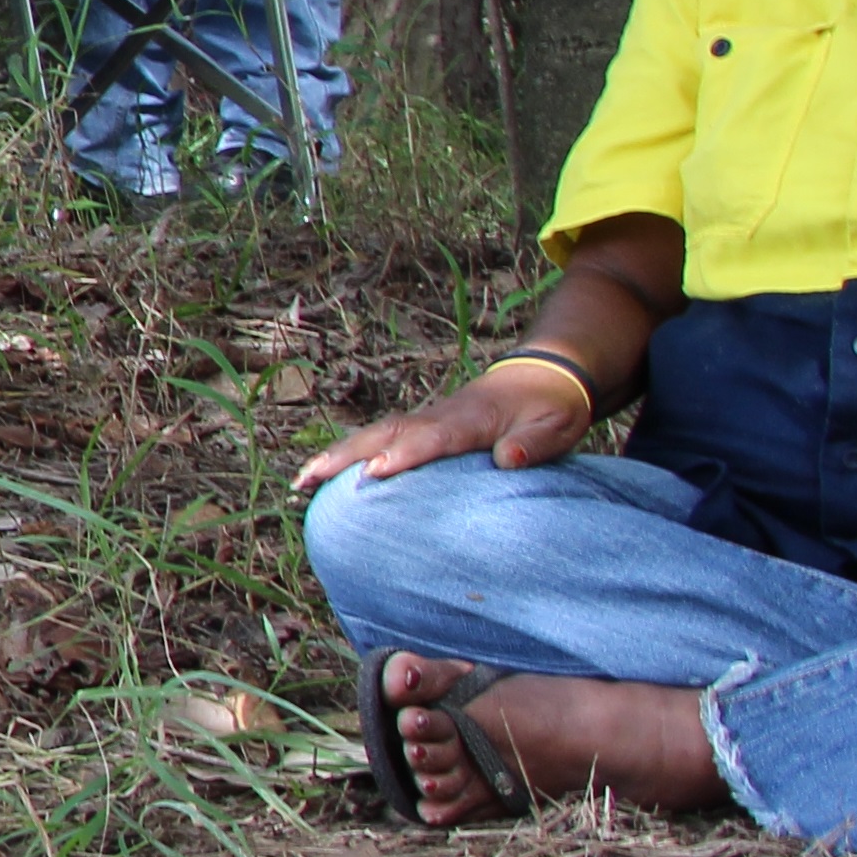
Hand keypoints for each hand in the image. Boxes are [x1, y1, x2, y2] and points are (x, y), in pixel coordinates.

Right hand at [294, 361, 592, 492]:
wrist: (543, 374)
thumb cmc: (551, 408)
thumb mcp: (556, 427)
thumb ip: (533, 444)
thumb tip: (506, 460)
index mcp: (470, 419)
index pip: (432, 438)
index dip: (403, 455)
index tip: (374, 473)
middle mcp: (438, 416)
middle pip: (385, 434)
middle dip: (345, 456)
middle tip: (308, 480)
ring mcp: (425, 419)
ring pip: (374, 435)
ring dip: (336, 456)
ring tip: (300, 481)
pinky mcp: (420, 426)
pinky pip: (379, 439)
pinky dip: (349, 454)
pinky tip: (325, 474)